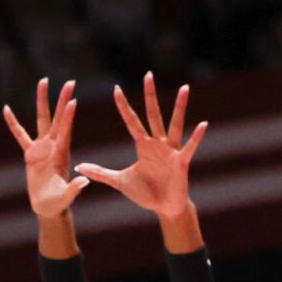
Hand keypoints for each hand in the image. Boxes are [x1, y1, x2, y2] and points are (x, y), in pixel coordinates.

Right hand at [3, 78, 86, 218]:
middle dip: (62, 100)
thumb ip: (74, 188)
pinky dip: (13, 123)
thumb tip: (83, 181)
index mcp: (61, 154)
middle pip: (57, 118)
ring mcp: (42, 148)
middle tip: (69, 82)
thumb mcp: (66, 196)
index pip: (65, 131)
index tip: (73, 100)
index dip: (67, 117)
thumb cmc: (58, 203)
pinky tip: (6, 109)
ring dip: (42, 101)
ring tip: (43, 82)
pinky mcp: (30, 153)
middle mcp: (53, 146)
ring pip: (41, 120)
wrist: (49, 206)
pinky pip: (20, 135)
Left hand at [75, 73, 207, 218]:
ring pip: (174, 124)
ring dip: (179, 107)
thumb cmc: (145, 193)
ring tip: (184, 88)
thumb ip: (100, 173)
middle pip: (152, 115)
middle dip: (149, 96)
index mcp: (143, 146)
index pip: (131, 121)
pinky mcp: (181, 162)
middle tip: (148, 74)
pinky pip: (189, 147)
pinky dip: (195, 137)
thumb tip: (78, 167)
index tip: (116, 88)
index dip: (124, 106)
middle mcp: (157, 144)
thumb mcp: (119, 181)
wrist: (164, 207)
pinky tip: (202, 124)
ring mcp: (170, 151)